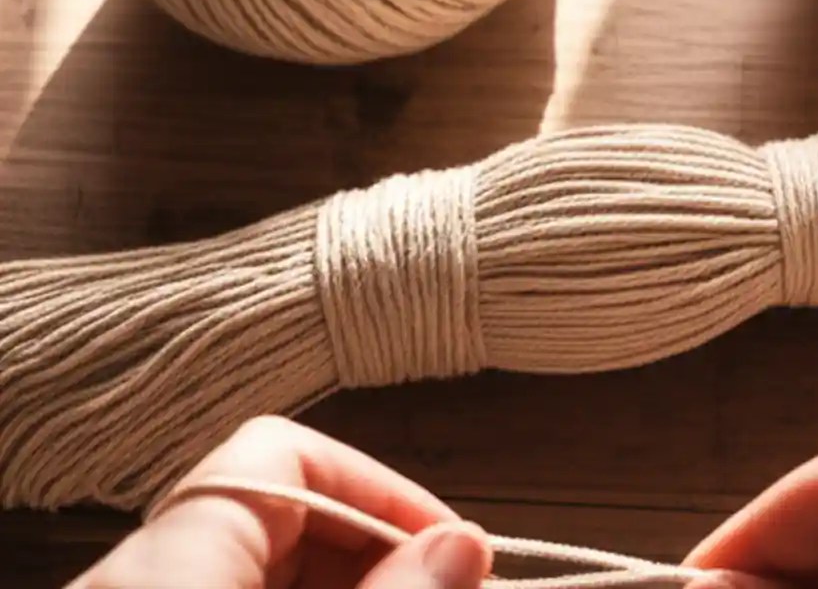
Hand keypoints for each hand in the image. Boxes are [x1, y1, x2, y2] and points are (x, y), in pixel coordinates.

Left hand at [71, 416, 490, 588]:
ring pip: (266, 564)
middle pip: (282, 511)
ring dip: (352, 581)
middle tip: (443, 586)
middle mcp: (146, 571)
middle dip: (377, 542)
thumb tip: (464, 545)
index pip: (283, 451)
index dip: (376, 484)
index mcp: (171, 555)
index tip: (447, 538)